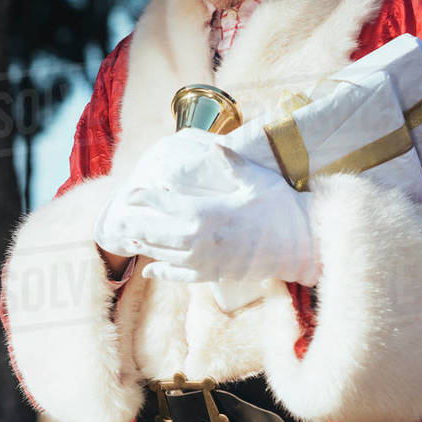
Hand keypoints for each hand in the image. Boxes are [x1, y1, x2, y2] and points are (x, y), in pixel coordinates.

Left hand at [94, 129, 319, 284]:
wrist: (301, 244)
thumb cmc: (280, 207)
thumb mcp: (255, 179)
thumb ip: (229, 162)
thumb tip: (211, 145)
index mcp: (206, 213)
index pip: (164, 204)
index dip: (144, 197)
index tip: (130, 191)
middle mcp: (199, 240)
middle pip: (155, 232)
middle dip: (134, 222)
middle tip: (120, 213)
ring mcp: (205, 261)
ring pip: (162, 254)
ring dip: (143, 244)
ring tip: (128, 235)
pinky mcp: (214, 275)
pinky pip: (179, 276)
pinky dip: (161, 273)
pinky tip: (149, 270)